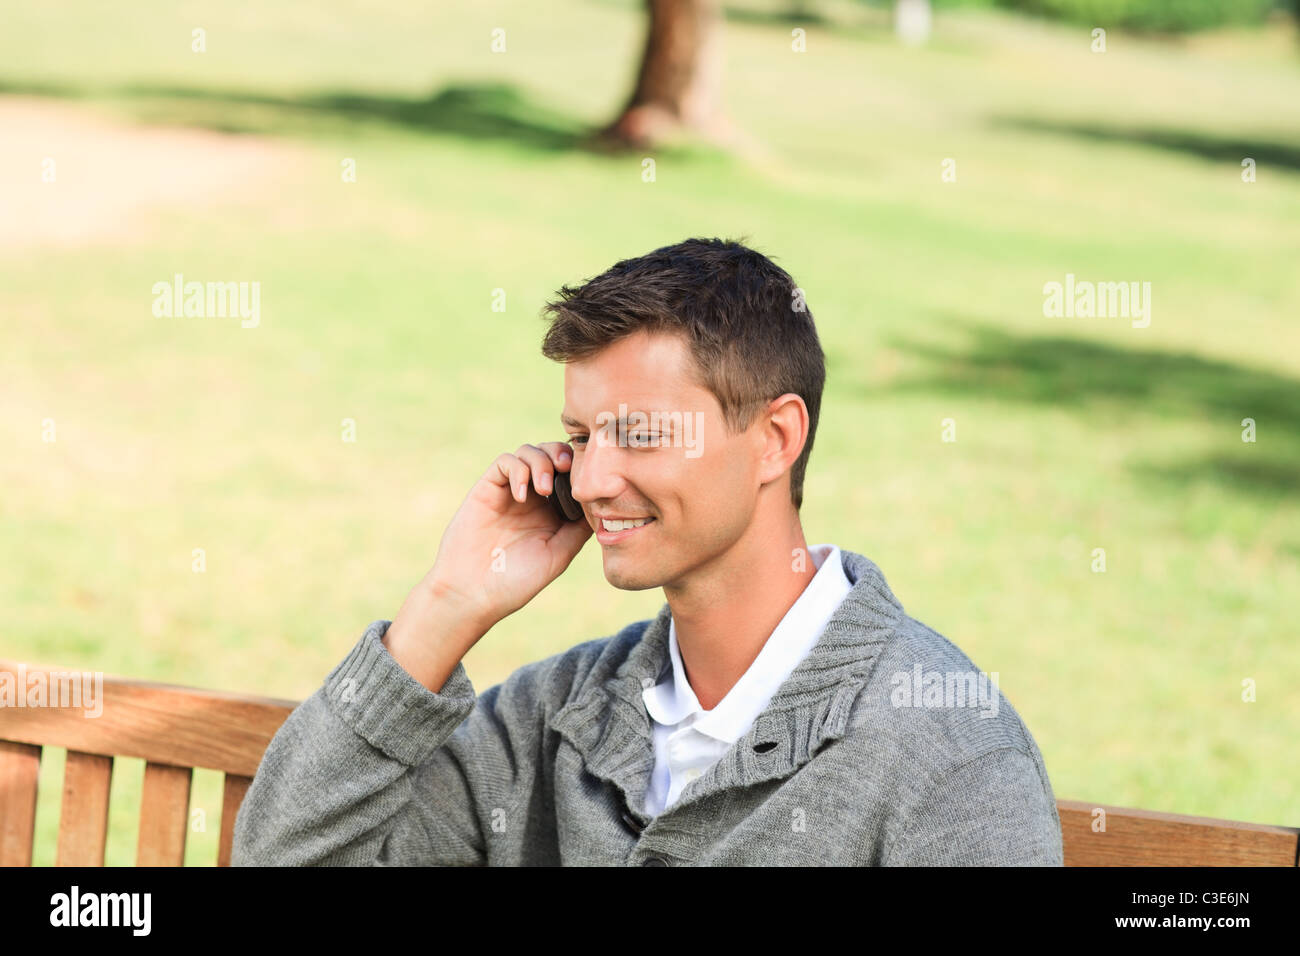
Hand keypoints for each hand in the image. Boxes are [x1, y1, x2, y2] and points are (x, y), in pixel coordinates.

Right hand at [423, 441, 592, 629]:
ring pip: (529, 452)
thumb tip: (601, 503)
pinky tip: (521, 496)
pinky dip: (518, 470)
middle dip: (562, 454)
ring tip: (543, 488)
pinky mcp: (488, 489)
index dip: (581, 469)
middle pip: (552, 454)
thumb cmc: (516, 581)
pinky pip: (505, 462)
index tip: (588, 479)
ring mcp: (510, 492)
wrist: (473, 593)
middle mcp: (533, 498)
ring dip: (541, 462)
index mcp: (553, 512)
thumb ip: (579, 527)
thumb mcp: (559, 554)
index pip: (571, 475)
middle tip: (567, 468)